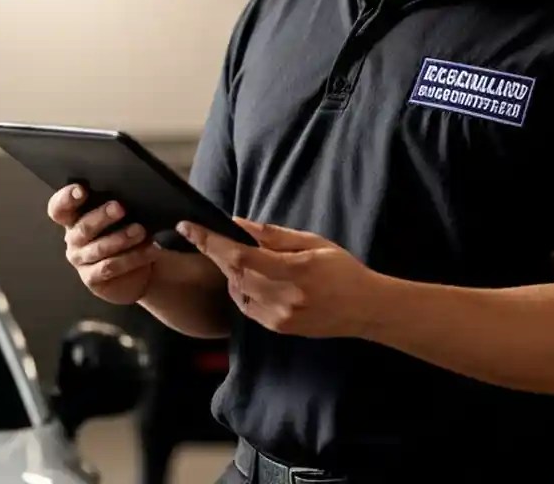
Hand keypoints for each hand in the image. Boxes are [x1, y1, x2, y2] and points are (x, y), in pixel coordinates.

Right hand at [47, 184, 160, 304]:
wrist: (136, 272)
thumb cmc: (125, 234)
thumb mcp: (122, 218)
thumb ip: (118, 206)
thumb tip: (135, 192)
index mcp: (75, 218)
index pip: (59, 208)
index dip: (66, 198)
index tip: (81, 190)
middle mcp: (74, 238)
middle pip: (83, 227)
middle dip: (102, 216)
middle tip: (120, 208)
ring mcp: (81, 260)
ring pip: (99, 248)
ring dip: (121, 239)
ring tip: (140, 230)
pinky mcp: (93, 278)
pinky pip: (111, 267)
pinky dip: (132, 257)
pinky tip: (149, 249)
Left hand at [176, 218, 377, 338]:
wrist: (364, 308)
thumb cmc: (343, 270)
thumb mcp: (313, 242)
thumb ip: (274, 236)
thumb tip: (239, 224)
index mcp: (294, 271)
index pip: (241, 255)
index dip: (210, 241)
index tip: (189, 227)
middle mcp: (283, 297)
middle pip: (233, 273)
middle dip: (215, 253)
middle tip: (204, 236)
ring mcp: (279, 317)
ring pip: (237, 291)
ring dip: (230, 272)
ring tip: (240, 258)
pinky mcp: (278, 328)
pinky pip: (247, 307)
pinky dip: (241, 290)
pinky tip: (251, 279)